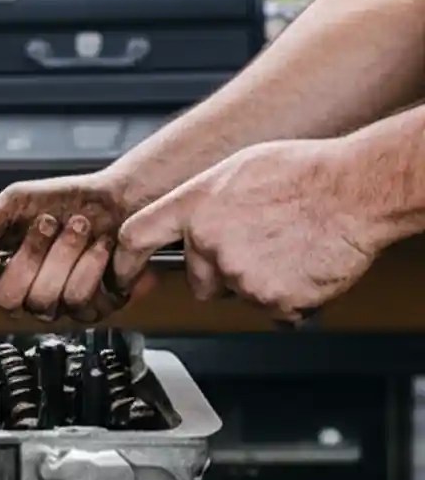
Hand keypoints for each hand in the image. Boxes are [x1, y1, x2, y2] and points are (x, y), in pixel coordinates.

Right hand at [0, 172, 154, 321]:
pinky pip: (81, 302)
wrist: (121, 198)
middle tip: (49, 224)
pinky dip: (92, 267)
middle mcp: (25, 290)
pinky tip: (101, 248)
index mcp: (0, 266)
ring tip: (81, 227)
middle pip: (7, 300)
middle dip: (32, 256)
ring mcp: (58, 303)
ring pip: (45, 301)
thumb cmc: (68, 198)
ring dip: (66, 255)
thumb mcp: (15, 203)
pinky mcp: (93, 308)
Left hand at [113, 138, 380, 322]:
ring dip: (258, 282)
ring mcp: (238, 274)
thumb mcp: (238, 170)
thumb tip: (189, 218)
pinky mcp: (270, 300)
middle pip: (198, 280)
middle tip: (258, 247)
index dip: (124, 262)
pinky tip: (303, 265)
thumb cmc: (306, 173)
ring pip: (238, 294)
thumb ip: (204, 200)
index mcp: (196, 205)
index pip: (136, 237)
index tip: (122, 275)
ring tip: (287, 248)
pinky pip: (273, 309)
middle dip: (220, 274)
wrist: (357, 191)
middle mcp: (209, 241)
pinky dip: (289, 296)